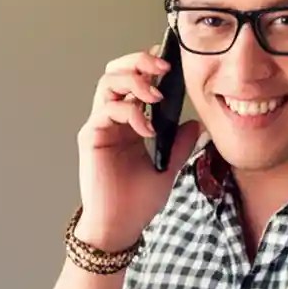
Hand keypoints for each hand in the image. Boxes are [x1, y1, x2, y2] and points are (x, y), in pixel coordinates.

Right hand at [74, 48, 201, 249]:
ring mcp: (99, 126)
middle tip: (163, 66)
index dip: (148, 65)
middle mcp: (111, 119)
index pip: (134, 81)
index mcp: (129, 123)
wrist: (119, 227)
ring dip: (135, 81)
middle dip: (139, 61)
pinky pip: (107, 110)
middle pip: (116, 71)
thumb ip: (179, 145)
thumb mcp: (168, 169)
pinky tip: (147, 129)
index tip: (171, 63)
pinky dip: (130, 112)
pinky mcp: (91, 137)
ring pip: (108, 82)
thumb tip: (196, 123)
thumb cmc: (137, 202)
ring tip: (156, 96)